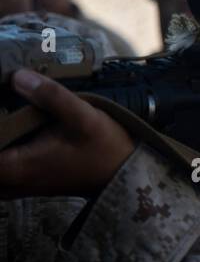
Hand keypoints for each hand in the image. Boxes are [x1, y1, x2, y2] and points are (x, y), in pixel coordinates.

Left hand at [0, 69, 135, 197]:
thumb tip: (17, 76)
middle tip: (6, 110)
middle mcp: (12, 180)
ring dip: (4, 144)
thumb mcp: (82, 117)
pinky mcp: (29, 182)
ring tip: (14, 123)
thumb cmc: (104, 149)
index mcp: (16, 166)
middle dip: (0, 134)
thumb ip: (50, 96)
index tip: (2, 109)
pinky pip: (4, 171)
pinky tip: (18, 135)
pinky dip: (7, 155)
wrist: (126, 173)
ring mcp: (20, 184)